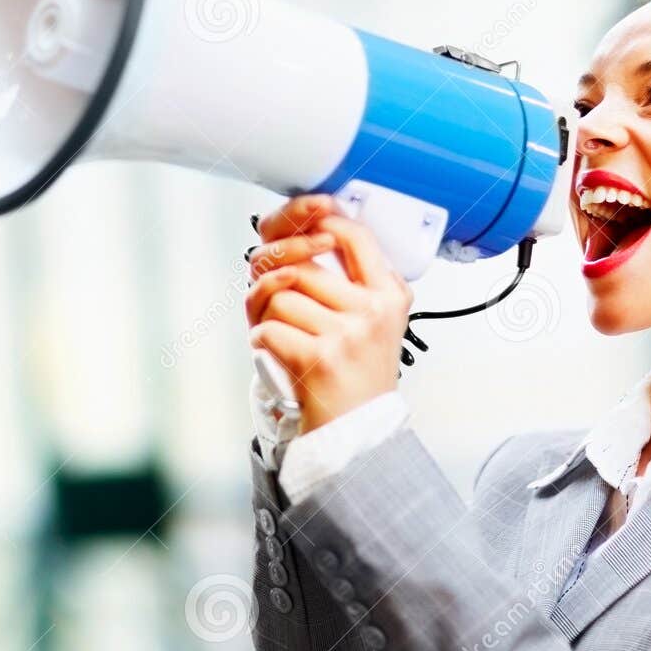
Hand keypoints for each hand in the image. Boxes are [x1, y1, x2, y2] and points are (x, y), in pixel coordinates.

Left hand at [245, 194, 411, 433]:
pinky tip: (278, 353)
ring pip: (280, 296)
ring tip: (283, 333)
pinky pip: (267, 328)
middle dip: (277, 283)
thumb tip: (309, 227)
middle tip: (275, 301)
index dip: (319, 221)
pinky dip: (261, 341)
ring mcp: (348, 334)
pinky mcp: (319, 359)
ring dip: (268, 316)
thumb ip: (353, 278)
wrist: (358, 429)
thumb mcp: (373, 318)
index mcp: (389, 294)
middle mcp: (373, 311)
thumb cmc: (356, 371)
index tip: (302, 227)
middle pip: (302, 267)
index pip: (355, 234)